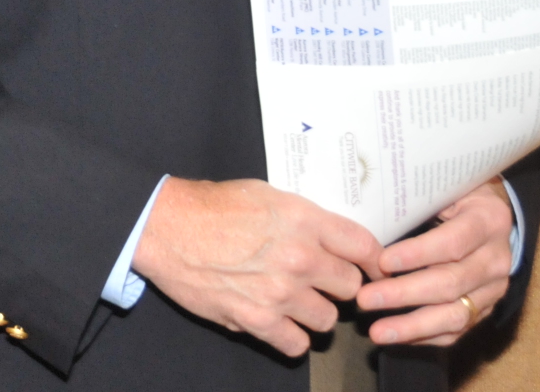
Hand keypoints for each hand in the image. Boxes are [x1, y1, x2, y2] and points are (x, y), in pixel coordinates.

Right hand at [132, 177, 383, 358]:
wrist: (166, 227)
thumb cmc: (211, 207)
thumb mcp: (266, 195)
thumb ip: (306, 218)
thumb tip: (335, 241)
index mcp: (304, 220)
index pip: (365, 247)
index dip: (373, 261)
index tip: (372, 269)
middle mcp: (299, 257)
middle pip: (350, 287)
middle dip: (337, 284)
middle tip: (319, 281)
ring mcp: (279, 292)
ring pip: (327, 320)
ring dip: (314, 312)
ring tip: (294, 301)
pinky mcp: (256, 320)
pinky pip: (296, 345)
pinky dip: (290, 336)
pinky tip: (278, 321)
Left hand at [357, 178, 514, 346]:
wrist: (492, 213)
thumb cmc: (456, 195)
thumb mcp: (445, 186)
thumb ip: (418, 200)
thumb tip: (368, 210)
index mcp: (488, 220)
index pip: (451, 243)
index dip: (416, 254)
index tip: (381, 262)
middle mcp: (496, 258)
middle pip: (450, 283)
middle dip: (404, 294)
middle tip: (365, 299)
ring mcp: (494, 288)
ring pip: (455, 314)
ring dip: (413, 326)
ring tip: (378, 332)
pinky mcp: (487, 308)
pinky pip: (458, 330)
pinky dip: (427, 337)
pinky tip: (398, 338)